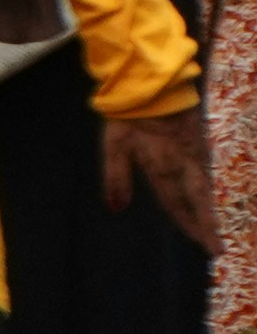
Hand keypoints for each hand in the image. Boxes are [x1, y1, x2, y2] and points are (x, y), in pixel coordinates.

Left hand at [102, 112, 218, 252]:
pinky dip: (209, 189)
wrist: (154, 84)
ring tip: (217, 231)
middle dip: (207, 225)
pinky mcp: (201, 142)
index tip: (204, 246)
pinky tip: (210, 198)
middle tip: (218, 249)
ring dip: (210, 210)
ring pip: (205, 187)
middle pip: (198, 201)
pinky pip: (207, 172)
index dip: (189, 225)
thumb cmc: (128, 115)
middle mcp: (184, 164)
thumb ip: (115, 177)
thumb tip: (115, 210)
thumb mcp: (114, 144)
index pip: (176, 204)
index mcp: (162, 167)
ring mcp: (196, 153)